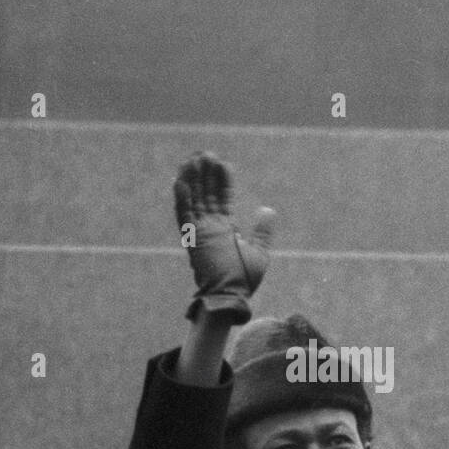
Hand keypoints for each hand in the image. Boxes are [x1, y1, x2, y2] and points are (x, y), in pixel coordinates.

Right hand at [174, 152, 273, 323]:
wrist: (231, 296)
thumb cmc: (244, 278)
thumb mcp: (259, 250)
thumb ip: (262, 230)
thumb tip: (268, 209)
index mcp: (224, 228)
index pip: (222, 198)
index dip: (222, 181)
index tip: (223, 163)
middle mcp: (210, 227)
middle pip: (206, 194)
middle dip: (206, 174)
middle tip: (205, 153)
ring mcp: (200, 232)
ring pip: (193, 200)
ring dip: (192, 180)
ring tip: (192, 159)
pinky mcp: (192, 238)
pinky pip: (184, 215)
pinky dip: (182, 199)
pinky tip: (180, 181)